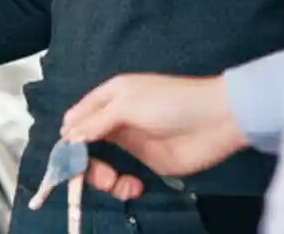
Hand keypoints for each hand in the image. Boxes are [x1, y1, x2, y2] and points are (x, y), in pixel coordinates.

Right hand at [60, 74, 249, 196]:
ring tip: (116, 183)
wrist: (216, 120)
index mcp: (108, 97)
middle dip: (83, 162)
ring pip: (99, 162)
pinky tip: (132, 186)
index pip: (76, 118)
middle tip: (99, 176)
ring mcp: (129, 141)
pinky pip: (121, 176)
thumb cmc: (170, 102)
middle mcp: (114, 119)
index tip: (68, 159)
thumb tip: (67, 136)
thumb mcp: (126, 104)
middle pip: (83, 144)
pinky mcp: (145, 162)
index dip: (69, 139)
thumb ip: (94, 122)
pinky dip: (120, 185)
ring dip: (101, 176)